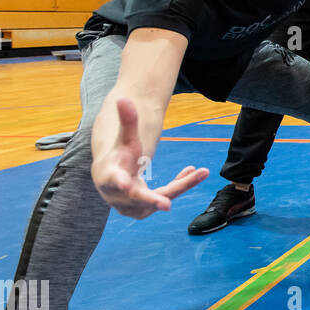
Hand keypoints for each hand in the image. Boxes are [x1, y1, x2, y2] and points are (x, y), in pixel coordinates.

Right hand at [91, 97, 208, 217]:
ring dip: (180, 186)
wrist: (112, 177)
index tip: (126, 185)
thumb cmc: (119, 156)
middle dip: (154, 200)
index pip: (115, 180)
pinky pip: (166, 198)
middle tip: (167, 205)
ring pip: (160, 198)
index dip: (120, 182)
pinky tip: (192, 171)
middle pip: (140, 197)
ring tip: (200, 171)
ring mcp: (132, 207)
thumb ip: (127, 120)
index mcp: (109, 177)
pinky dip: (180, 186)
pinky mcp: (144, 211)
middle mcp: (119, 196)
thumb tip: (123, 98)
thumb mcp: (126, 138)